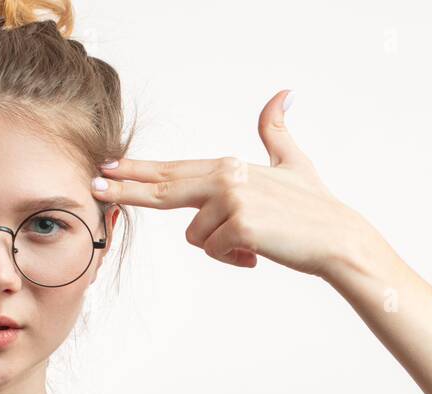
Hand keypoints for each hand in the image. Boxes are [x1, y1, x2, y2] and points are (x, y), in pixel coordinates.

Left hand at [89, 89, 376, 277]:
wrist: (338, 238)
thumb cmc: (315, 208)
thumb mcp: (293, 162)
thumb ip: (276, 131)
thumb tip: (282, 94)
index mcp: (228, 167)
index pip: (173, 170)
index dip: (137, 170)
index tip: (107, 167)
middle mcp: (225, 178)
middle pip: (163, 188)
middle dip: (125, 188)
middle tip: (92, 184)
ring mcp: (231, 200)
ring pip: (197, 238)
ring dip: (222, 249)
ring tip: (254, 244)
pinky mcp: (239, 225)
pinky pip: (215, 251)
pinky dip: (236, 260)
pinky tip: (258, 255)